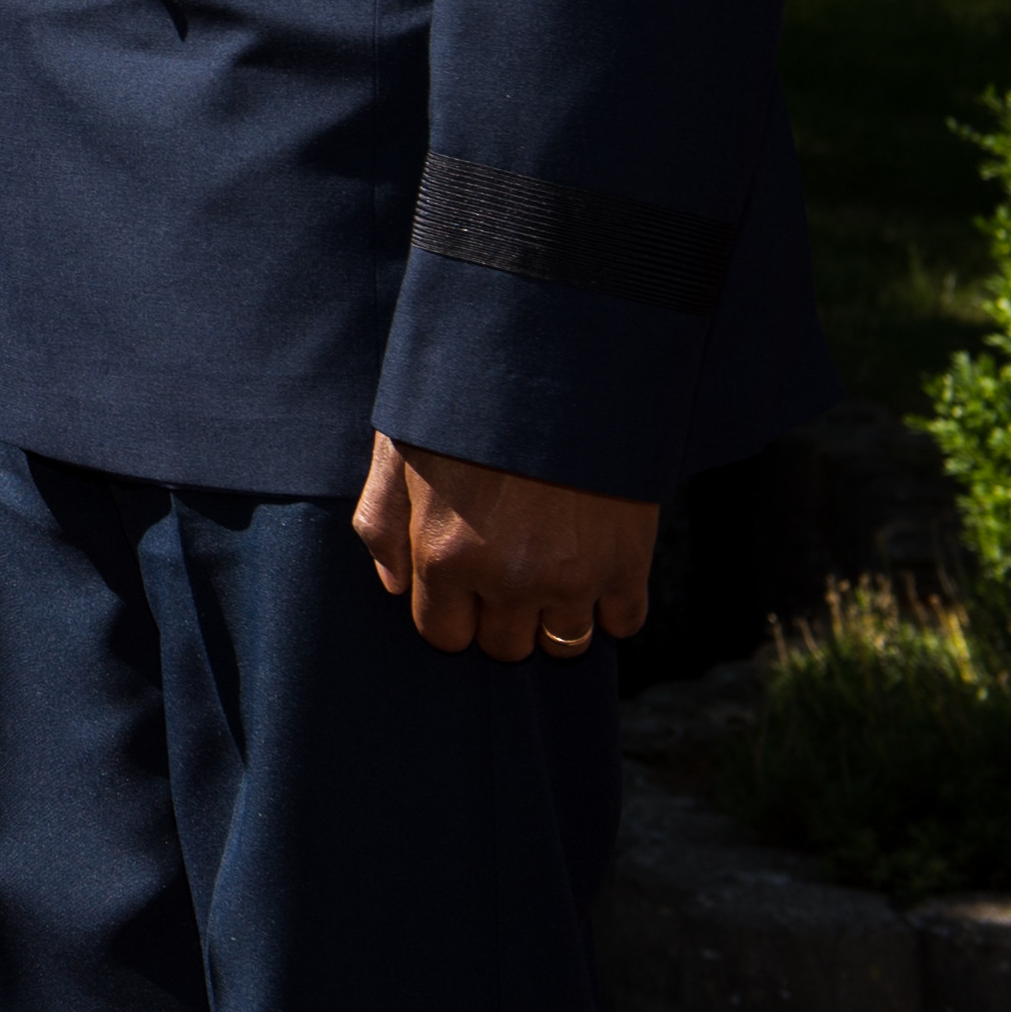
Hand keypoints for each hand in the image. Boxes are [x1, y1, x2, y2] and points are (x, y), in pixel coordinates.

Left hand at [354, 432, 655, 659]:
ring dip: (553, 617)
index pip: (444, 635)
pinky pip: (622, 623)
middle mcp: (509, 579)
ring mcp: (573, 577)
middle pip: (504, 647)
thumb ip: (382, 523)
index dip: (450, 613)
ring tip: (547, 571)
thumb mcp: (398, 451)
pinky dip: (608, 607)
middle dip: (498, 618)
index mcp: (445, 556)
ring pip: (563, 644)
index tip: (460, 586)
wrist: (556, 365)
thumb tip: (395, 584)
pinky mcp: (628, 564)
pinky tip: (592, 570)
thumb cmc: (466, 405)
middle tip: (502, 573)